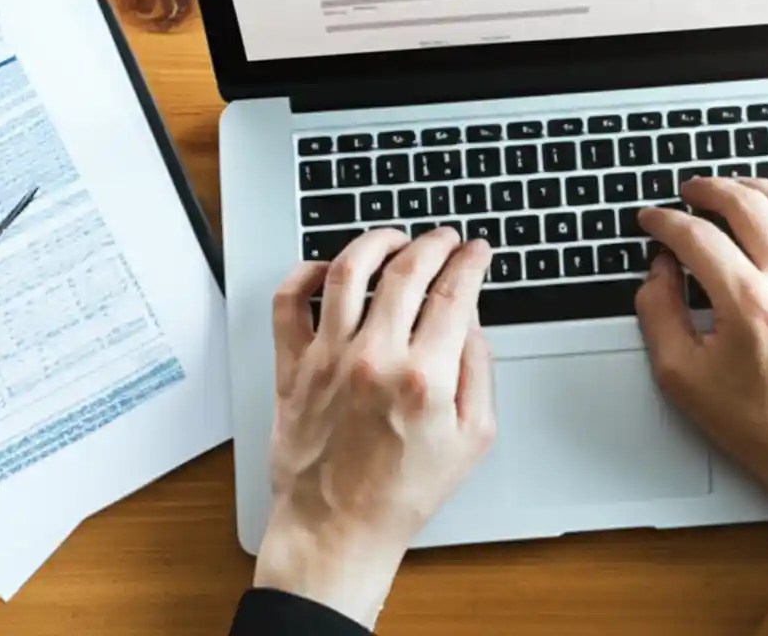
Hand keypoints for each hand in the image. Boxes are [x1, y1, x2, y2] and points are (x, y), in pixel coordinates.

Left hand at [257, 228, 495, 627]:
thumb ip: (478, 373)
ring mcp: (328, 361)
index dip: (471, 262)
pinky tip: (326, 269)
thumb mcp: (472, 439)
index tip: (477, 252)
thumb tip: (470, 324)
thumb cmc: (403, 493)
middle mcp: (374, 360)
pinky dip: (303, 274)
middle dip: (433, 243)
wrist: (339, 529)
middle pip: (406, 271)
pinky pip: (288, 304)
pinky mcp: (293, 370)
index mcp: (424, 378)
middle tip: (444, 238)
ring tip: (393, 238)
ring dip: (375, 242)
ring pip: (347, 272)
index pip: (454, 294)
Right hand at [636, 179, 767, 529]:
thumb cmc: (762, 424)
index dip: (664, 221)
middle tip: (688, 193)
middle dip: (708, 189)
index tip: (653, 220)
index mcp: (748, 303)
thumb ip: (658, 314)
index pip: (696, 235)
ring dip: (754, 188)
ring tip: (732, 192)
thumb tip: (659, 271)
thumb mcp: (684, 377)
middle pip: (745, 202)